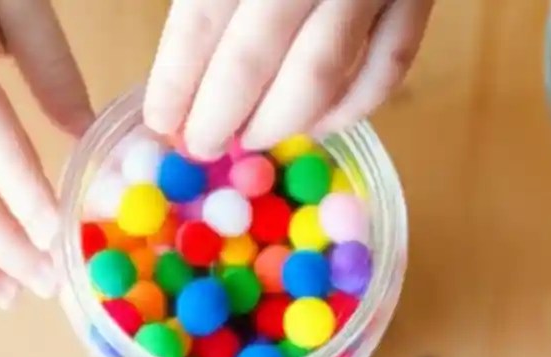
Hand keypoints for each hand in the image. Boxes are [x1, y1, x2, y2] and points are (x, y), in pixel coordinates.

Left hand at [144, 0, 433, 158]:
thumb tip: (179, 80)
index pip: (202, 18)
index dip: (177, 80)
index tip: (162, 121)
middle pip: (255, 55)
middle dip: (220, 115)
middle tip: (203, 145)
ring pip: (321, 71)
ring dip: (280, 120)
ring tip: (252, 138)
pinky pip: (388, 64)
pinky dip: (352, 107)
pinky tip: (318, 124)